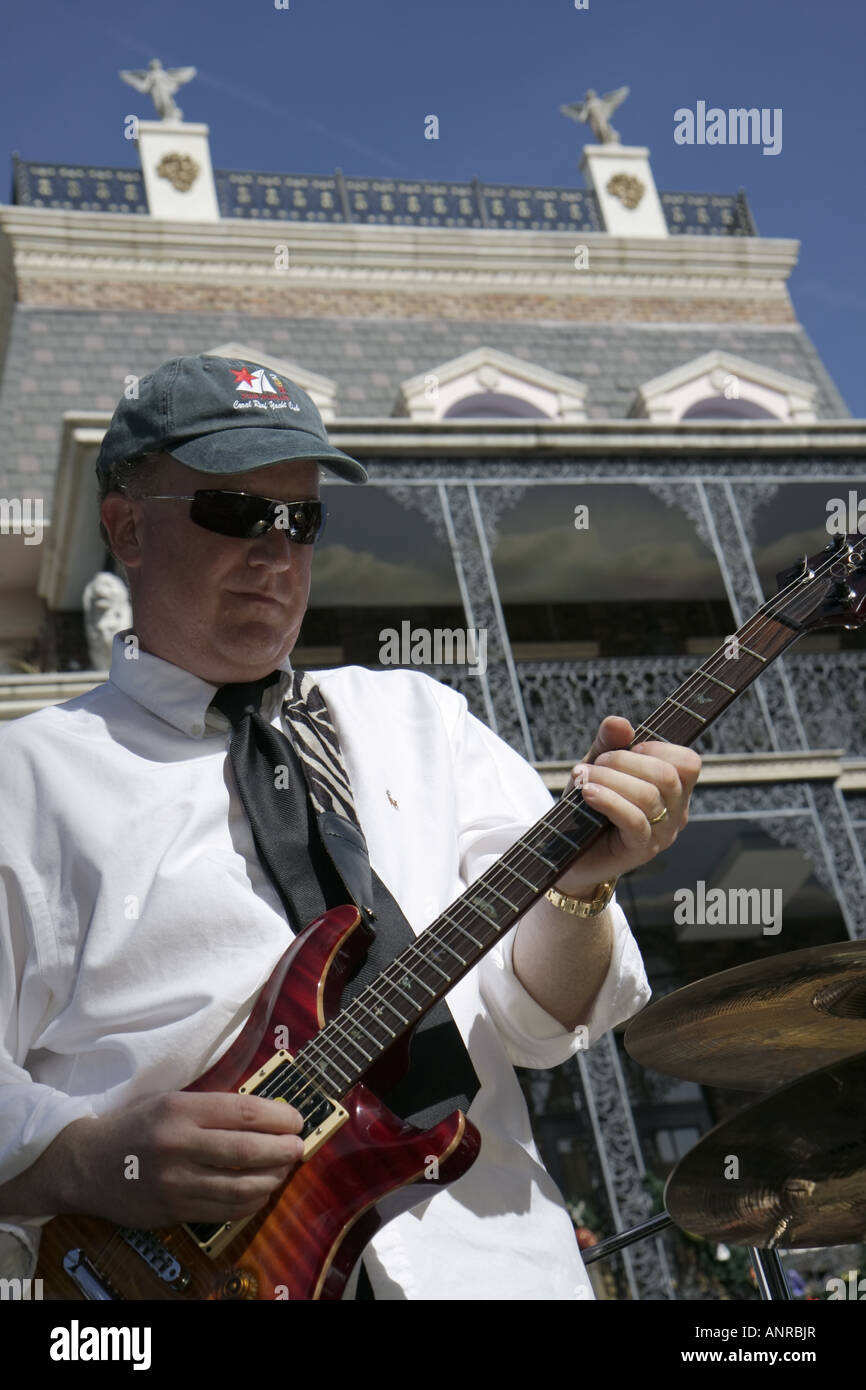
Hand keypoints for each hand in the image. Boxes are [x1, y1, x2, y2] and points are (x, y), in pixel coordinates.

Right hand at [23, 1091, 304, 1227]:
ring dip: (272, 1179)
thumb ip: (214, 1109)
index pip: (244, 1113)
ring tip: (284, 1170)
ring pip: (241, 1187)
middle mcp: (179, 1145)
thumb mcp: (172, 1101)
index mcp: (181, 1110)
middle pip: (248, 1151)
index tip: (297, 1120)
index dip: (279, 1118)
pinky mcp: (174, 1210)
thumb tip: (268, 1116)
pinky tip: (260, 1192)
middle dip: (283, 1150)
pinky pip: (225, 1211)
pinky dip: (251, 1203)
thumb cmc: (137, 1126)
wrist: (87, 1163)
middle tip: (299, 1147)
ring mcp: (176, 1182)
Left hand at [553, 715, 701, 897]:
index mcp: (674, 789)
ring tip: (583, 779)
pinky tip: (587, 793)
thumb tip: (621, 723)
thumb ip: (609, 743)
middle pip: (666, 775)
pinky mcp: (643, 850)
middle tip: (594, 764)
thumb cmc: (589, 805)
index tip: (627, 747)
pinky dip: (608, 800)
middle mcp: (677, 811)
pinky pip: (634, 820)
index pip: (688, 763)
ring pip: (649, 796)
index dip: (658, 748)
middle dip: (623, 760)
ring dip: (609, 779)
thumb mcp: (598, 766)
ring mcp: (663, 833)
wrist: (568, 850)